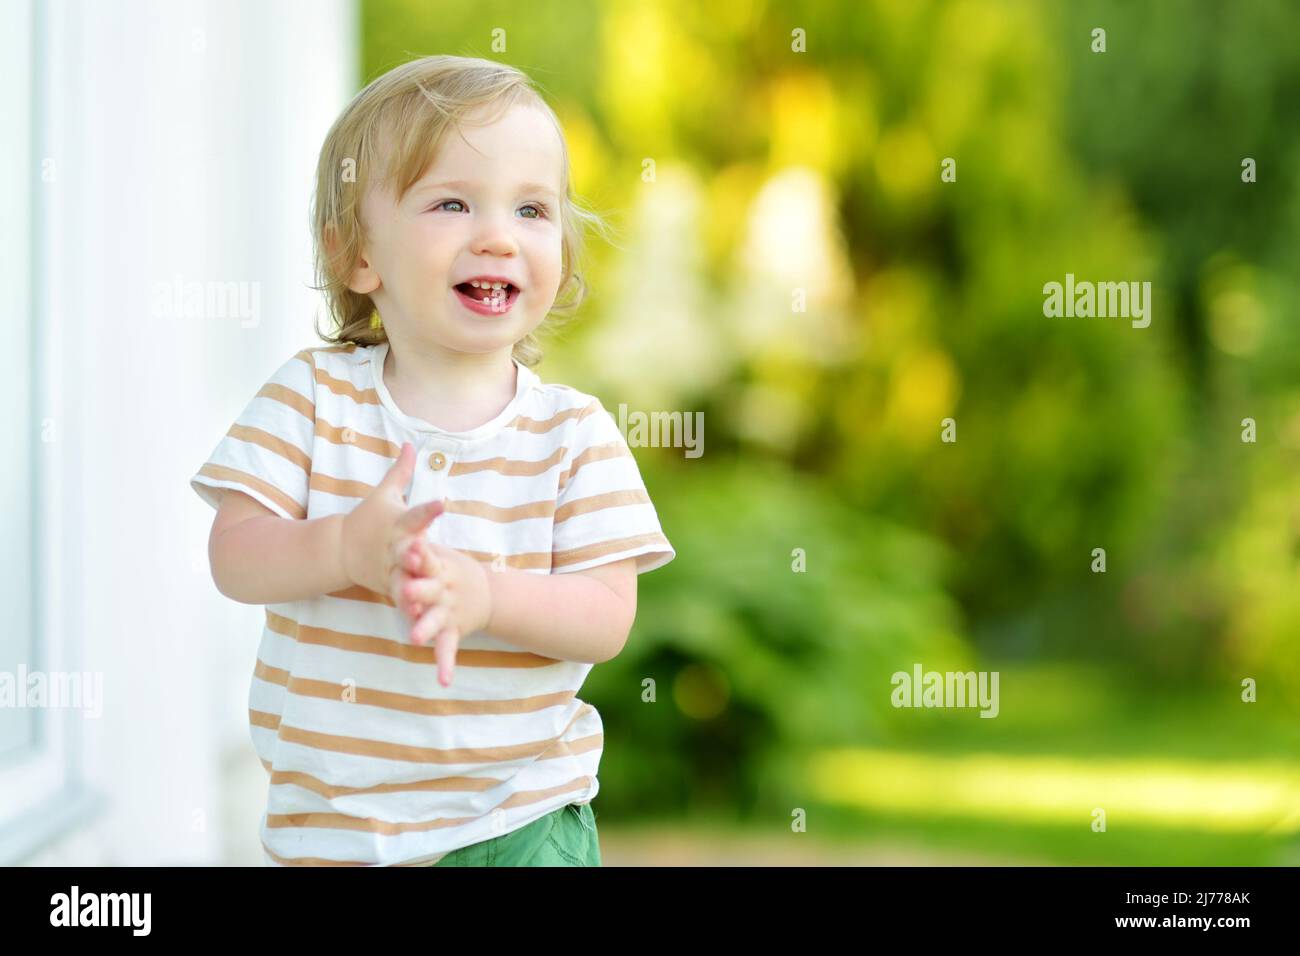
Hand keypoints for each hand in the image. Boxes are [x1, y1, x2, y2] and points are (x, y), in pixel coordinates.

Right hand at [338, 443, 444, 597]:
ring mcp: (391, 569)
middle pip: (408, 549)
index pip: (416, 513)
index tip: (443, 503)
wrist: (340, 550)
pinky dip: (409, 608)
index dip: (429, 509)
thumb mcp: (384, 493)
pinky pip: (402, 598)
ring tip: (424, 594)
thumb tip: (409, 442)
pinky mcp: (390, 587)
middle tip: (424, 552)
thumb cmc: (369, 518)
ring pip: (405, 578)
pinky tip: (420, 618)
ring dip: (413, 586)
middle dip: (415, 552)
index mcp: (398, 523)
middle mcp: (395, 546)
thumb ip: (401, 471)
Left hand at [395, 537, 492, 687]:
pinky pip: (448, 649)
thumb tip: (401, 535)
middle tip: (406, 589)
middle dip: (419, 590)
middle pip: (430, 590)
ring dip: (426, 628)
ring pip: (435, 621)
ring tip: (415, 638)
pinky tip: (443, 681)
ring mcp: (449, 612)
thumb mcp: (443, 555)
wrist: (489, 594)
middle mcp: (445, 591)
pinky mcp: (453, 631)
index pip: (428, 560)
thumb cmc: (453, 570)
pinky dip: (446, 665)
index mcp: (440, 569)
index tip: (412, 547)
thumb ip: (422, 550)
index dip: (420, 555)